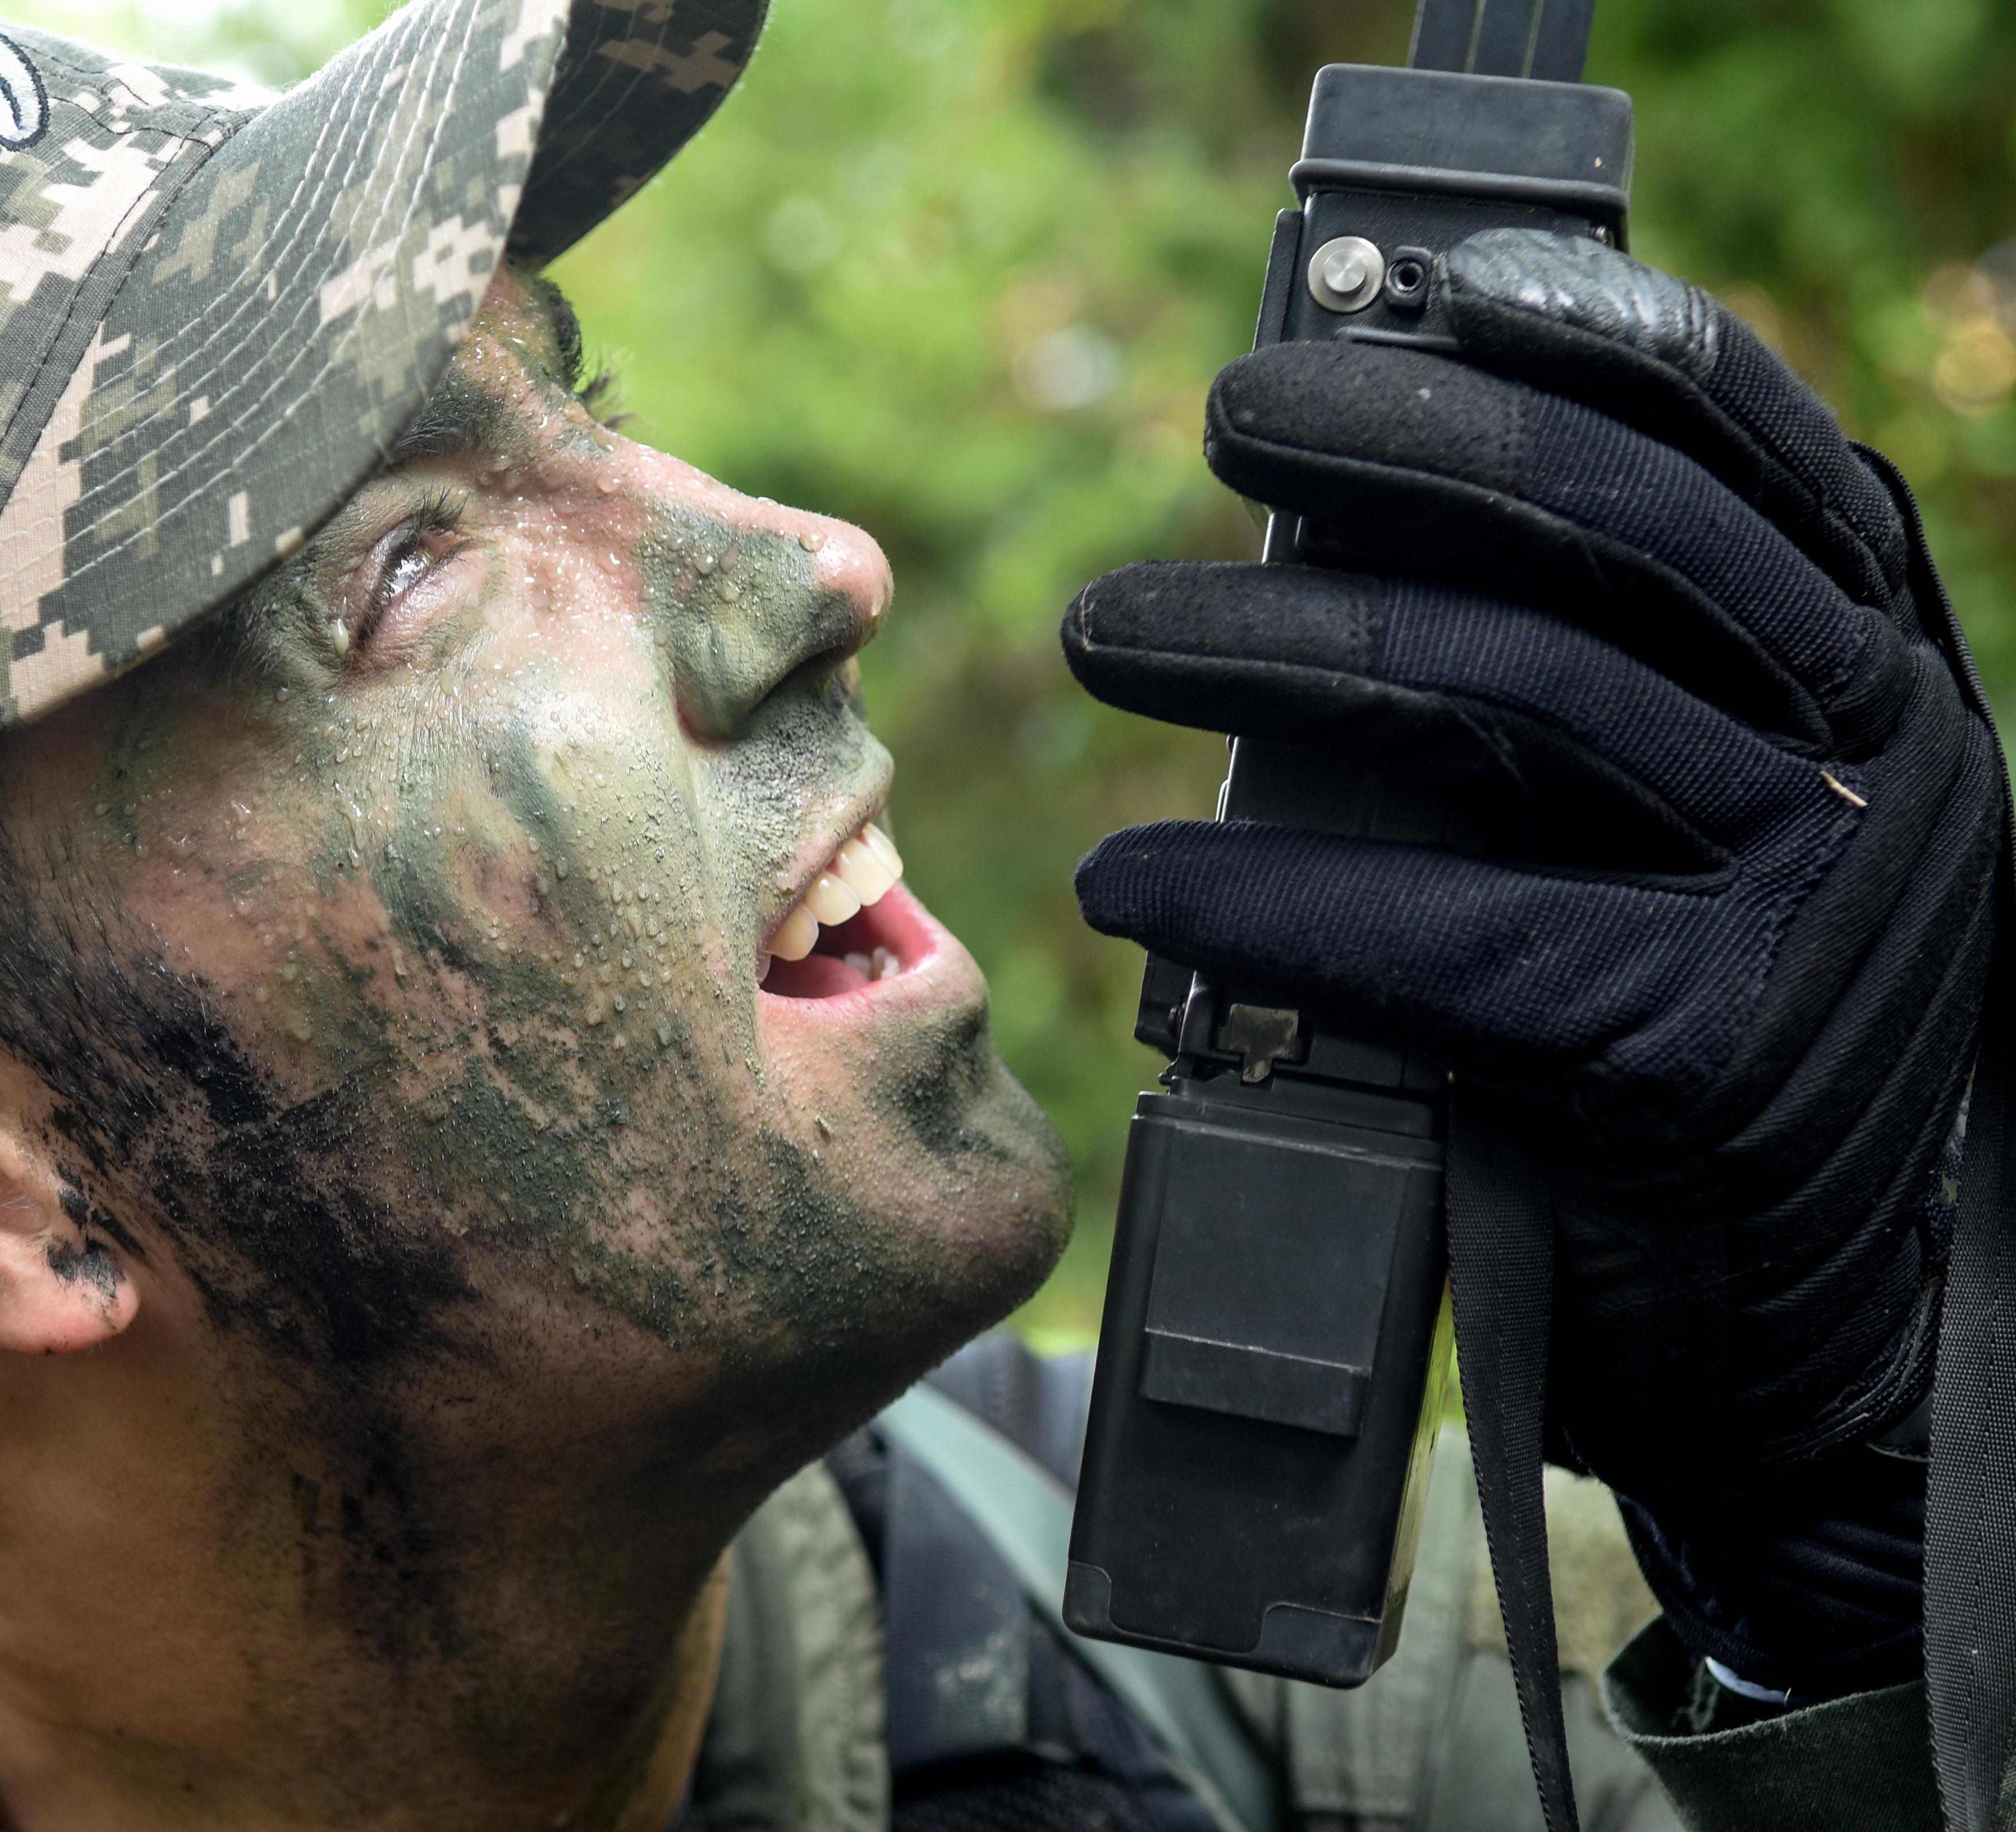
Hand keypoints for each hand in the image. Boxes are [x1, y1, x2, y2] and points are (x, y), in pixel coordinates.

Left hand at [1060, 230, 2002, 1655]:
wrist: (1794, 1337)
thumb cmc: (1689, 1053)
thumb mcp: (1684, 837)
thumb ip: (1590, 697)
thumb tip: (1349, 549)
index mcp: (1879, 676)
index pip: (1750, 452)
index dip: (1585, 342)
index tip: (1418, 290)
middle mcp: (1876, 759)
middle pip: (1617, 532)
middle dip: (1399, 444)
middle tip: (1223, 421)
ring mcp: (1801, 904)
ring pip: (1512, 696)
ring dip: (1270, 647)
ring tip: (1101, 631)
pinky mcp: (1693, 1052)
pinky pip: (1441, 927)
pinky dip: (1260, 890)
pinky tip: (1133, 877)